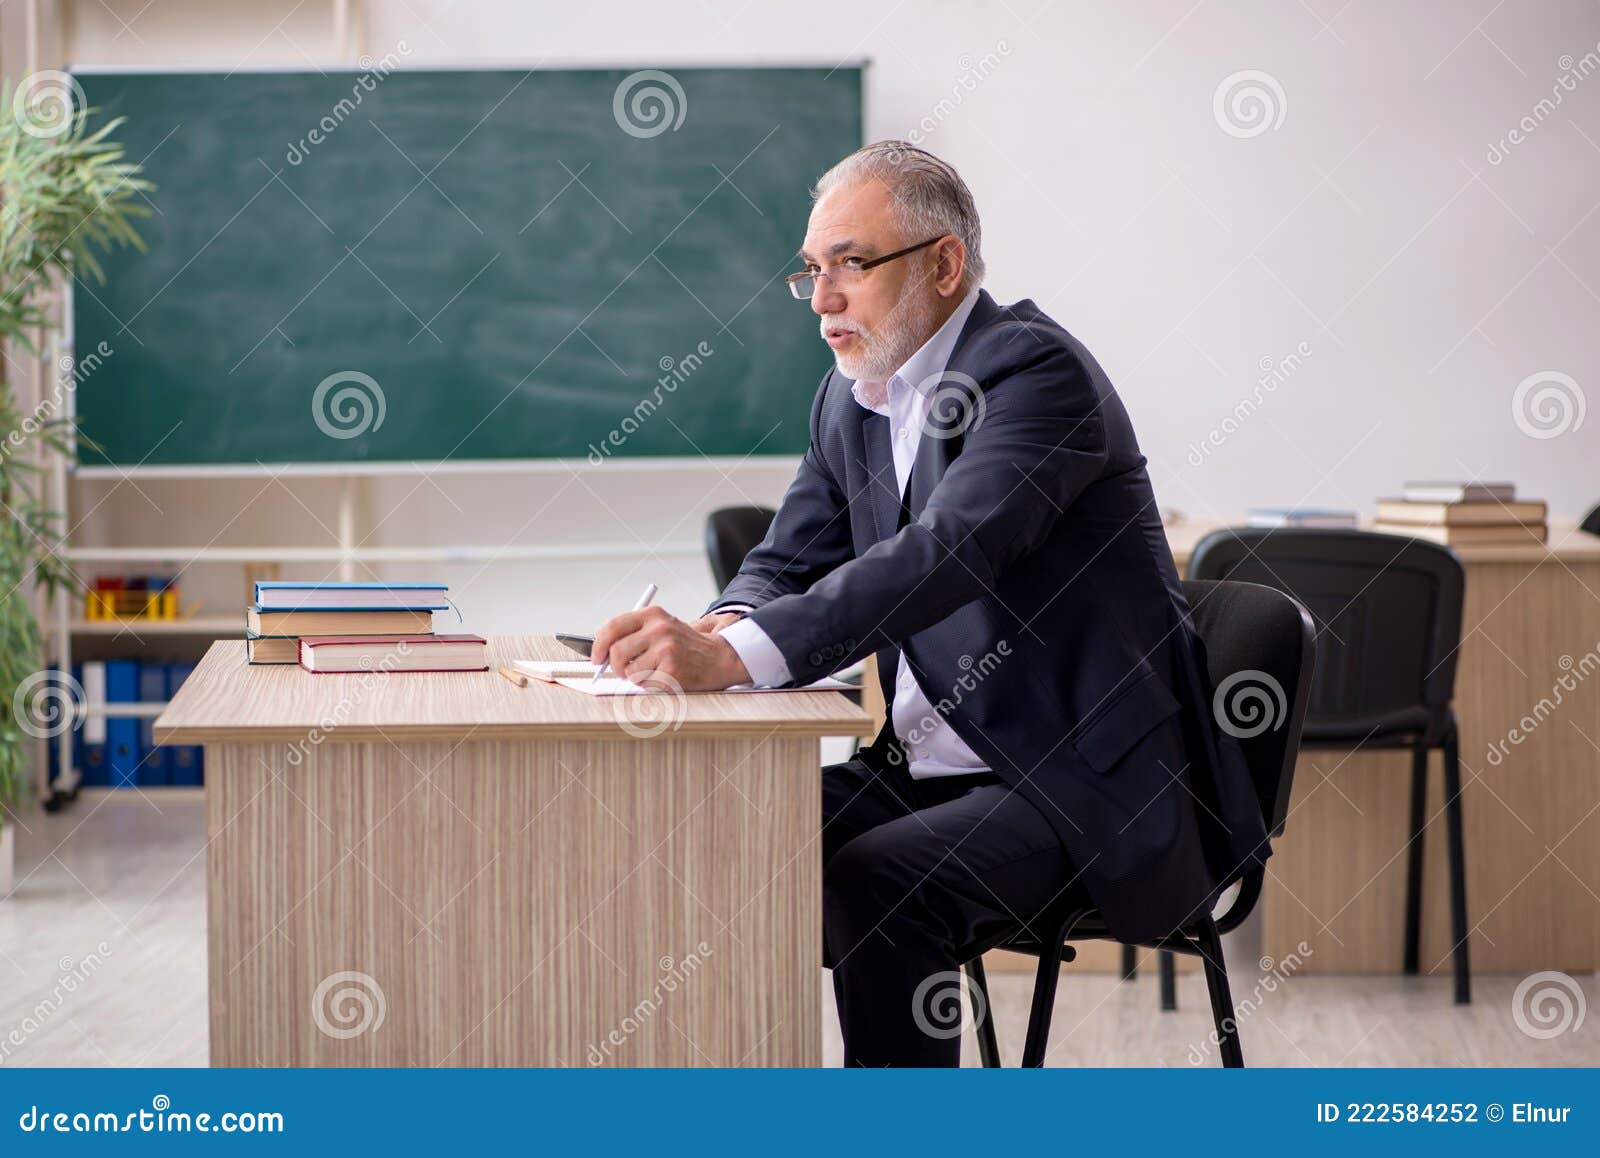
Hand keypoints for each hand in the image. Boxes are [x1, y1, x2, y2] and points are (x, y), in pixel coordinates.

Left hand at [591, 605, 751, 690]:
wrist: (716, 657)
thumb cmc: (683, 646)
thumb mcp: (660, 628)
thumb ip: (632, 633)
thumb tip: (600, 651)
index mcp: (653, 614)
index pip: (612, 627)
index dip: (599, 645)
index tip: (596, 658)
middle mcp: (659, 629)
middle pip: (616, 652)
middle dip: (615, 667)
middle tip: (623, 671)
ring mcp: (666, 649)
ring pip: (629, 671)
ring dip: (635, 677)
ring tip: (652, 671)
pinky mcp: (672, 670)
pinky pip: (645, 684)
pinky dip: (649, 685)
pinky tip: (664, 677)